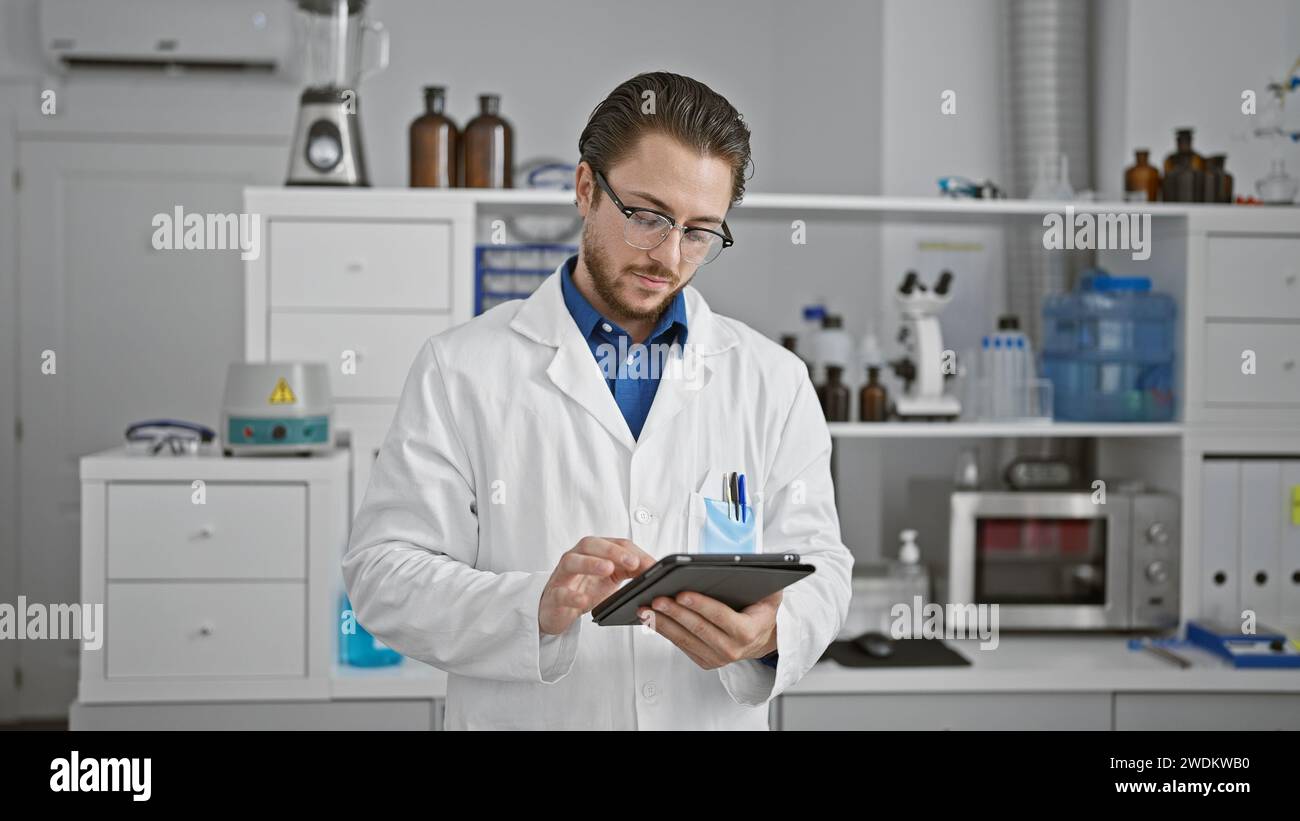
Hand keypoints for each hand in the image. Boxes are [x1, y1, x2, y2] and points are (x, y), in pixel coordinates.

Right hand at [539, 537, 656, 635]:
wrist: (557, 609)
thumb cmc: (585, 589)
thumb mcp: (612, 578)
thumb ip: (632, 571)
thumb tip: (654, 569)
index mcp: (593, 551)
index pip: (615, 543)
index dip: (633, 552)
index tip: (650, 564)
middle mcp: (576, 557)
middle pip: (591, 544)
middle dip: (612, 551)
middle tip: (632, 562)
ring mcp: (563, 575)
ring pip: (572, 562)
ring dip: (590, 563)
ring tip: (607, 569)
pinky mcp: (553, 595)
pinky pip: (560, 593)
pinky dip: (572, 596)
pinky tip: (583, 600)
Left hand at [638, 590, 780, 669]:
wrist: (762, 639)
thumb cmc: (762, 611)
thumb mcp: (770, 594)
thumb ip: (762, 579)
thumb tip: (746, 564)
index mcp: (748, 631)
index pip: (720, 616)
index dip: (700, 605)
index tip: (682, 593)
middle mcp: (733, 649)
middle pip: (698, 628)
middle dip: (675, 612)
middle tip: (656, 598)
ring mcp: (717, 658)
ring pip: (685, 639)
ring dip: (663, 623)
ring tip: (645, 608)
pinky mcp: (705, 662)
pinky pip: (681, 645)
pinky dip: (664, 631)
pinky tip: (652, 618)